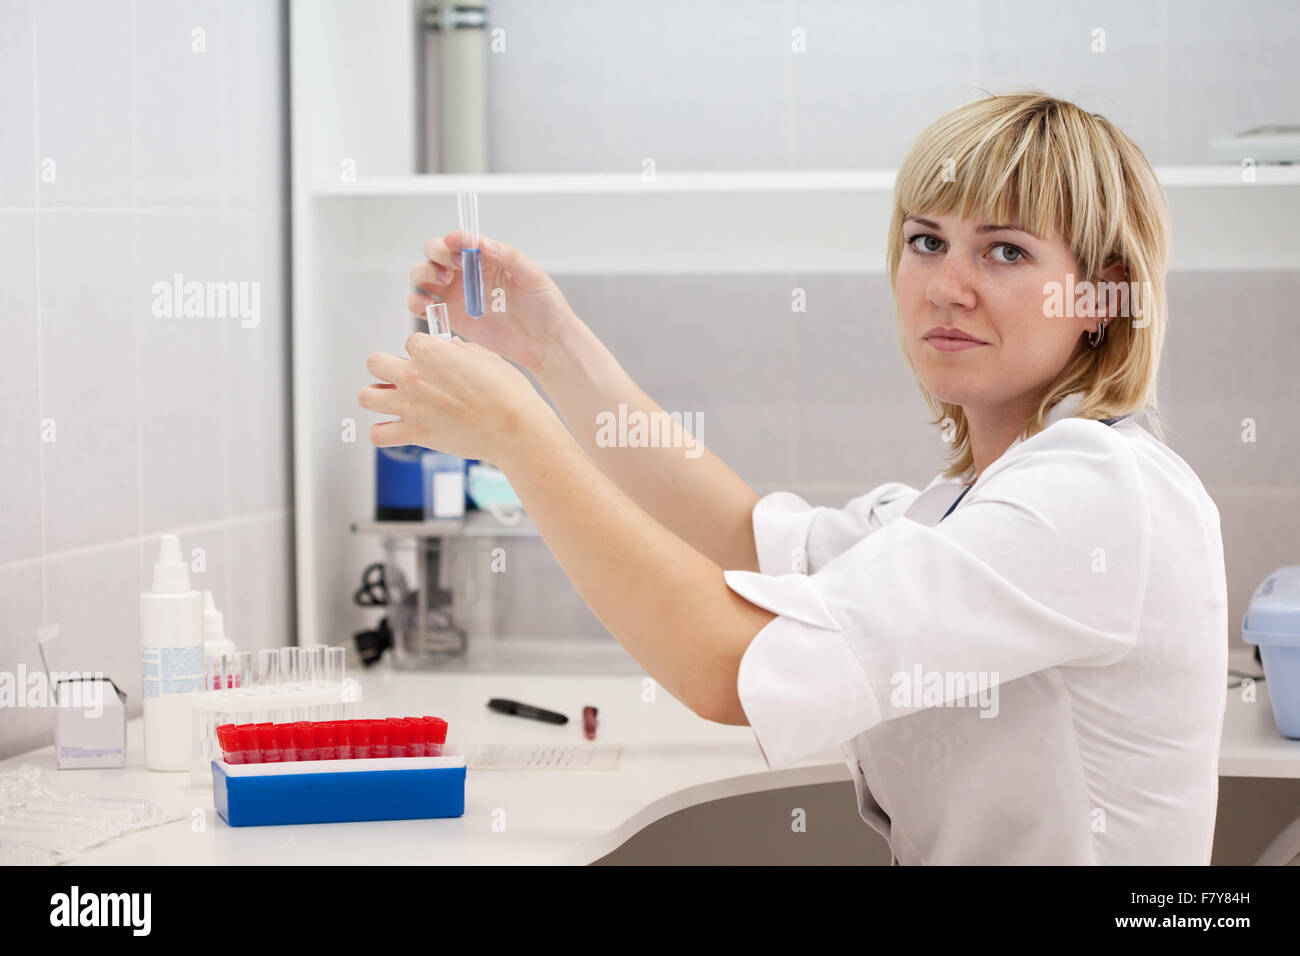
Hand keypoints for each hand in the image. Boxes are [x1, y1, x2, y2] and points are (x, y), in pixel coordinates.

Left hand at [359, 331, 555, 463]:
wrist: (514, 428)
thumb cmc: (507, 392)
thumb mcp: (487, 357)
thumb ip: (461, 350)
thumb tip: (451, 349)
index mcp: (430, 352)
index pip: (411, 342)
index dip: (423, 351)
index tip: (436, 362)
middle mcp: (413, 376)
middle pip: (374, 362)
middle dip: (386, 367)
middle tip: (401, 377)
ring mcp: (410, 406)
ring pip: (366, 397)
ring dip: (376, 397)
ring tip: (391, 401)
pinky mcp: (415, 434)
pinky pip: (378, 435)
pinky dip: (382, 433)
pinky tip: (394, 430)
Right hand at [409, 231, 578, 374]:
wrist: (545, 342)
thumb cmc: (544, 306)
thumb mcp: (531, 275)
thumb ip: (508, 256)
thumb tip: (483, 243)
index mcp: (485, 257)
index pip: (460, 240)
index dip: (454, 238)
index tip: (455, 243)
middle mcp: (466, 273)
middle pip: (434, 253)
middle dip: (436, 254)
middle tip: (452, 268)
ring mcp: (456, 294)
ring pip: (422, 276)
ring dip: (423, 274)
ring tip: (443, 283)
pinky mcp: (451, 317)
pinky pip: (422, 306)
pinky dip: (417, 302)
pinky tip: (430, 305)